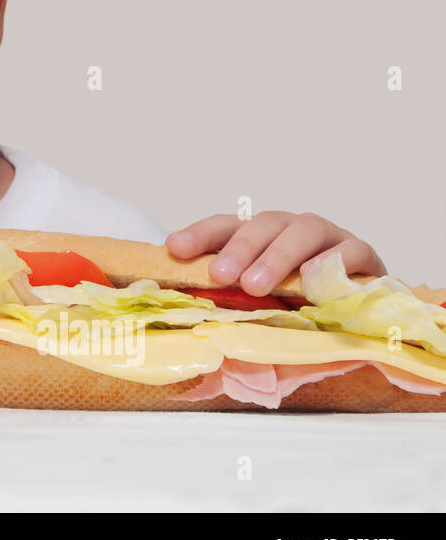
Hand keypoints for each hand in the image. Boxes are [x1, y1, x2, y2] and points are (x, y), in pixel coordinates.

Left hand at [165, 211, 386, 295]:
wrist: (360, 313)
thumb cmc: (298, 306)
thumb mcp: (258, 303)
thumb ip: (230, 300)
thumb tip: (185, 315)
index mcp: (261, 237)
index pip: (227, 225)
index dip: (201, 234)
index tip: (175, 248)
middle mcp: (291, 230)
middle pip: (263, 224)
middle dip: (239, 248)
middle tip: (220, 275)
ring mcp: (329, 238)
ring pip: (303, 231)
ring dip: (277, 256)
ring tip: (255, 285)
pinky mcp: (364, 256)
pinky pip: (352, 250)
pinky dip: (332, 262)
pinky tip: (312, 280)